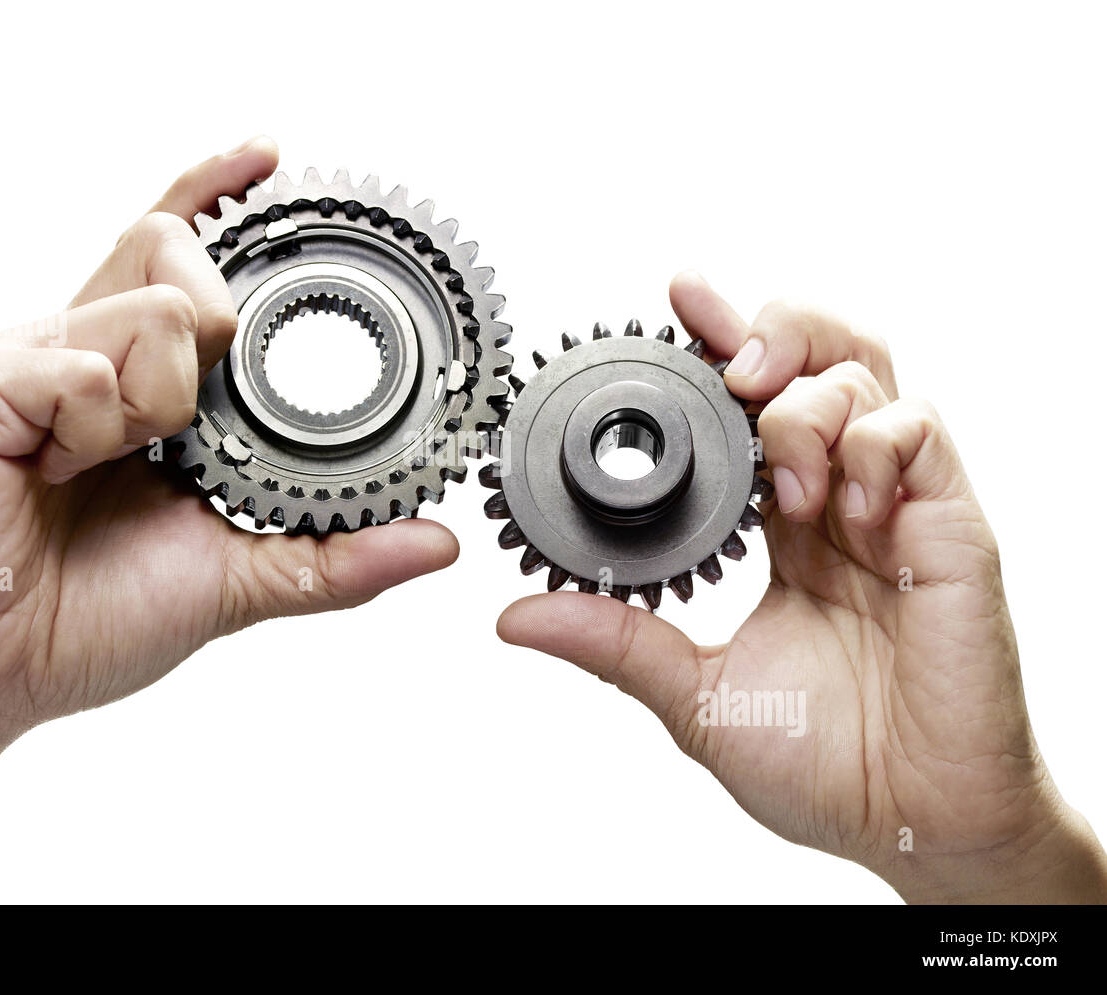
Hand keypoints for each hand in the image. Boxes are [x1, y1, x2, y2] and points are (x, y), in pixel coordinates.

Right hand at [0, 138, 457, 900]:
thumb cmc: (96, 615)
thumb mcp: (242, 580)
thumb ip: (336, 556)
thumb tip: (435, 543)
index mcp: (136, 376)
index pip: (176, 252)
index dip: (218, 196)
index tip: (272, 159)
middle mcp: (85, 347)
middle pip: (173, 249)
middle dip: (219, 322)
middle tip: (186, 420)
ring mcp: (29, 357)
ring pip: (148, 306)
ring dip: (165, 403)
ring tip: (118, 466)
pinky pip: (81, 366)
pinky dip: (98, 430)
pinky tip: (64, 473)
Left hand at [497, 273, 1106, 903]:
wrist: (910, 823)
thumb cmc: (823, 763)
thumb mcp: (697, 697)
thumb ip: (617, 642)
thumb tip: (518, 614)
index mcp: (785, 527)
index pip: (758, 407)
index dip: (724, 345)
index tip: (679, 302)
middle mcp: (841, 499)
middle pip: (824, 359)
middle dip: (774, 332)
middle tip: (732, 359)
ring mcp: (899, 506)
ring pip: (870, 378)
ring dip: (809, 399)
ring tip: (783, 474)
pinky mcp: (952, 527)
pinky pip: (917, 436)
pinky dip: (868, 447)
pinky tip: (837, 509)